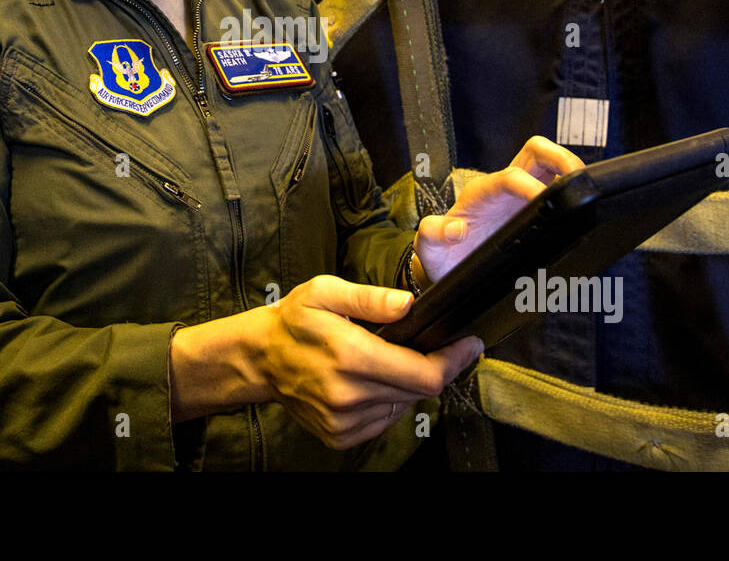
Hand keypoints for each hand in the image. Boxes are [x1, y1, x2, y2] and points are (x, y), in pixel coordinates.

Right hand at [255, 275, 483, 450]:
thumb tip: (407, 304)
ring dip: (406, 385)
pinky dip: (387, 402)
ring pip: (404, 407)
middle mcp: (349, 395)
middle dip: (433, 367)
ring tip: (387, 361)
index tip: (469, 345)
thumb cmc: (294, 320)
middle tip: (432, 345)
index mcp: (350, 356)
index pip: (424, 375)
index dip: (454, 362)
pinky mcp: (339, 435)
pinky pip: (384, 421)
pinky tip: (369, 382)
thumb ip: (368, 297)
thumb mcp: (324, 292)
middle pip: (419, 391)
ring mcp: (343, 421)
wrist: (260, 358)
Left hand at [413, 135, 584, 285]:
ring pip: (551, 164)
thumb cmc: (442, 255)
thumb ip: (433, 236)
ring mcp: (521, 195)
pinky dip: (572, 190)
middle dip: (561, 158)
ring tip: (587, 193)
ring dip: (571, 170)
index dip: (530, 185)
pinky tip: (581, 209)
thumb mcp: (429, 249)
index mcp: (481, 193)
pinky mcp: (534, 207)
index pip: (511, 176)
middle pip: (537, 151)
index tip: (543, 202)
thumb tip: (455, 227)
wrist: (451, 267)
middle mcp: (503, 187)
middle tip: (579, 183)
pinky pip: (557, 186)